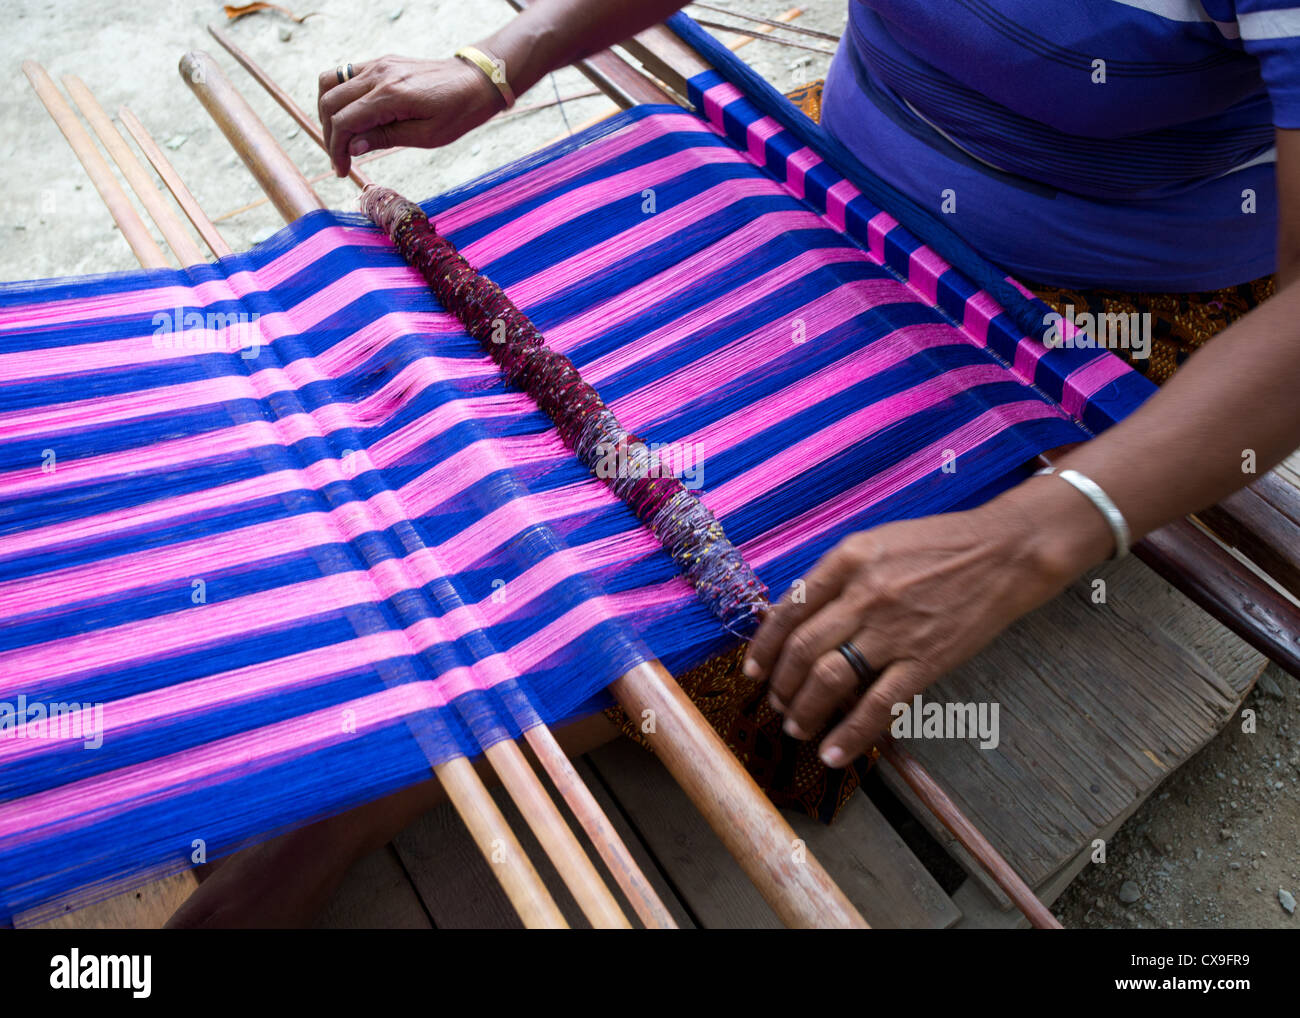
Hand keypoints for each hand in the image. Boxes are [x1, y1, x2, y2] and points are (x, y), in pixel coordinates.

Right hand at [317, 56, 501, 177]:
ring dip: (328, 112)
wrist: (475, 81)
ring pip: (330, 82)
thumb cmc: (458, 112)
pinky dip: (339, 96)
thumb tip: (352, 146)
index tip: (341, 170)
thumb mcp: (427, 135)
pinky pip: (345, 74)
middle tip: (341, 159)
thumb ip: (386, 138)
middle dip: (329, 134)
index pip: (344, 121)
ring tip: (341, 138)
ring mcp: (378, 64)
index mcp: (391, 94)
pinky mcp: (381, 62)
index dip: (336, 149)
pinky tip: (352, 118)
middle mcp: (379, 74)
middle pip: (330, 102)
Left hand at [742, 480, 1112, 767]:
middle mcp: (864, 593)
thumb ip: (836, 576)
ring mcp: (894, 629)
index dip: (764, 647)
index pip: (788, 610)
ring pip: (828, 679)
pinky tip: (833, 753)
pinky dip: (850, 734)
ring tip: (797, 728)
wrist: (1004, 553)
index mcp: (847, 559)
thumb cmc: (939, 545)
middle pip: (801, 649)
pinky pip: (878, 706)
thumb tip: (795, 617)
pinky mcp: (926, 659)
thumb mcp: (877, 542)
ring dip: (804, 711)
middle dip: (781, 686)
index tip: (754, 671)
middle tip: (777, 705)